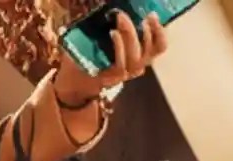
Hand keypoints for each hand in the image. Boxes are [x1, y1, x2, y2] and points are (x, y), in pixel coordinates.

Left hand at [54, 11, 169, 106]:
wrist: (73, 81)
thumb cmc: (92, 56)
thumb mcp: (107, 39)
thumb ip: (118, 27)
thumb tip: (118, 8)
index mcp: (140, 56)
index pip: (159, 47)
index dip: (160, 32)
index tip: (152, 15)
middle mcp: (136, 68)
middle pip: (150, 51)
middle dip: (144, 30)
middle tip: (131, 13)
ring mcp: (124, 75)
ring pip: (136, 58)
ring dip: (130, 35)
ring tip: (121, 18)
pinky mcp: (111, 79)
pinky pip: (121, 64)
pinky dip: (119, 47)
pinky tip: (113, 33)